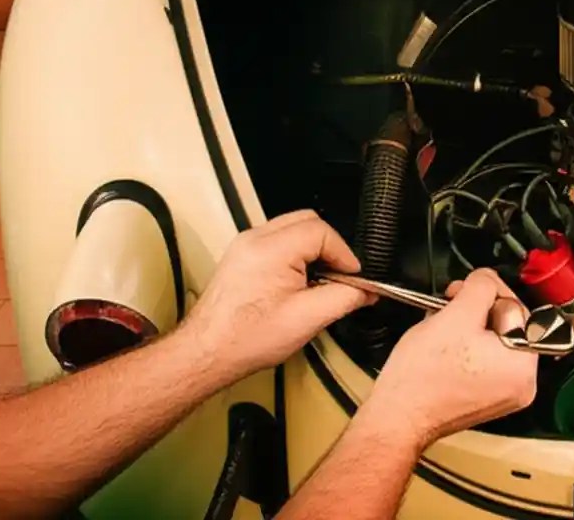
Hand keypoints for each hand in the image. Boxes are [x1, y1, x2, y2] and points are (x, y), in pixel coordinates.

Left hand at [182, 210, 371, 380]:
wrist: (207, 352)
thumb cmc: (246, 338)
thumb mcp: (309, 319)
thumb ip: (346, 298)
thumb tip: (366, 290)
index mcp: (271, 250)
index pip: (322, 232)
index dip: (344, 254)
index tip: (352, 277)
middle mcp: (255, 239)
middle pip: (307, 221)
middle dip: (330, 246)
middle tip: (340, 275)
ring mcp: (245, 245)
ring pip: (292, 228)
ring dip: (313, 250)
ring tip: (319, 281)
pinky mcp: (241, 255)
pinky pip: (278, 240)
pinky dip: (295, 254)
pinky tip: (299, 282)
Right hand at [356, 269, 538, 450]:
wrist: (398, 416)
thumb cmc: (422, 378)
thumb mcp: (456, 315)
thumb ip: (480, 287)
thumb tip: (487, 278)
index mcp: (523, 365)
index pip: (518, 309)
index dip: (489, 293)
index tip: (467, 290)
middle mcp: (522, 384)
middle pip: (507, 325)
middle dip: (478, 309)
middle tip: (452, 305)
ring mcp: (504, 394)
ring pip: (493, 342)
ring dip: (469, 326)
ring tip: (444, 328)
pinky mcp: (486, 399)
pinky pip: (484, 360)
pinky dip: (466, 347)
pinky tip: (445, 346)